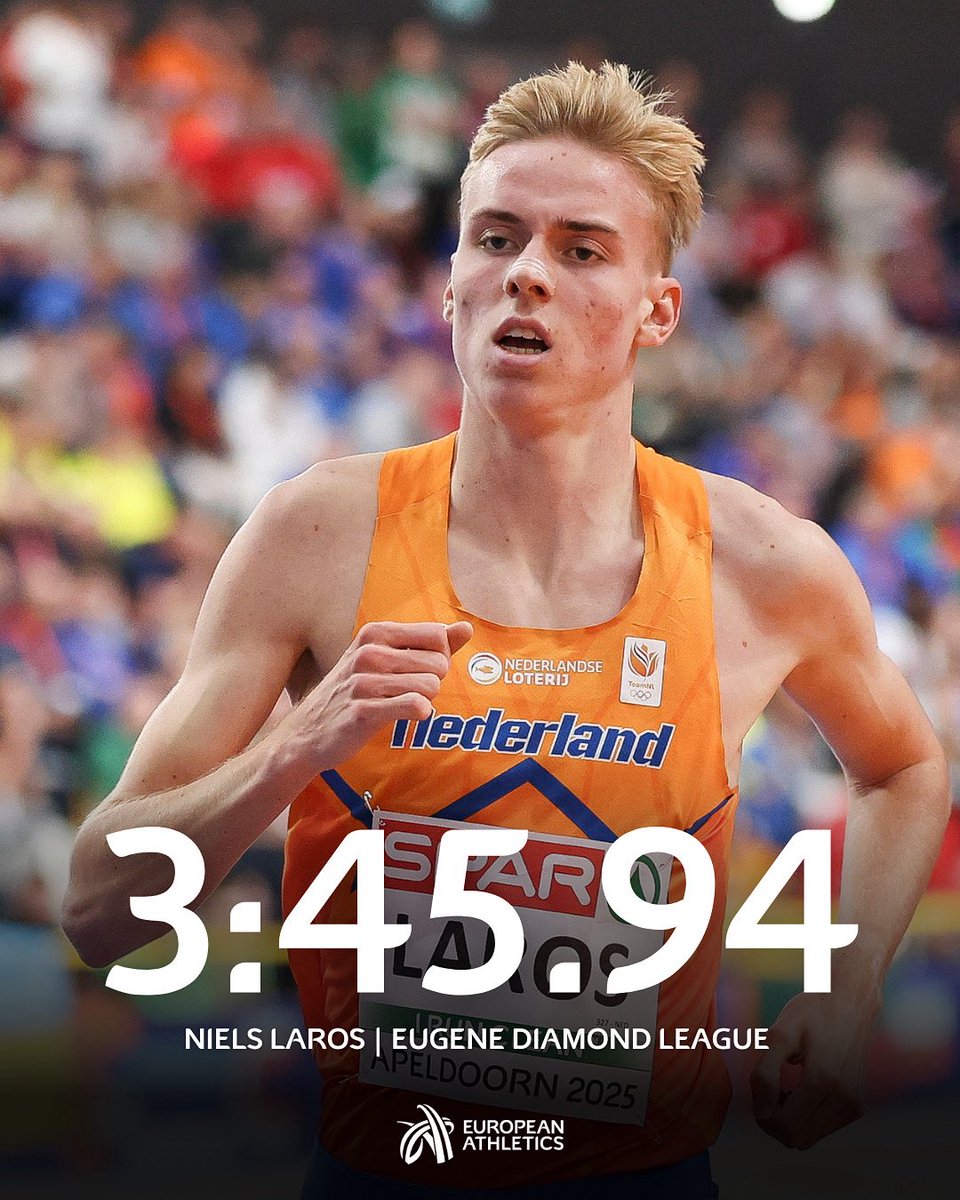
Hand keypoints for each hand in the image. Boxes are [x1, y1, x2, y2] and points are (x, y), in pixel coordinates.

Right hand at [277, 620, 472, 775]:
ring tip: (400, 705)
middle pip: (439, 663)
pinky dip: (419, 713)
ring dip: (425, 701)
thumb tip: (466, 628)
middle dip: (432, 682)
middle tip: (406, 693)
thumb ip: (430, 642)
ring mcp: (363, 681)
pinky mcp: (363, 711)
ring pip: (430, 686)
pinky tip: (406, 715)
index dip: (438, 658)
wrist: (307, 733)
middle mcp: (368, 651)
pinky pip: (414, 706)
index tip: (418, 671)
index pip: (438, 636)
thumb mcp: (387, 658)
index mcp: (375, 632)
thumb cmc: (355, 692)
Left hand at [750, 991, 871, 1149]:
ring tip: (785, 1087)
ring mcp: (853, 1105)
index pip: (783, 1126)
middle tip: (770, 1087)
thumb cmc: (811, 1013)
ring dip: (788, 1120)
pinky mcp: (856, 1107)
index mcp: (824, 1081)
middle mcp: (844, 1099)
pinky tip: (800, 1090)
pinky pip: (820, 1130)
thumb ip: (765, 1074)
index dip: (761, 1111)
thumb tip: (762, 1112)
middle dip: (773, 1119)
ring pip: (807, 1139)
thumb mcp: (779, 1034)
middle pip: (794, 1139)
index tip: (760, 1084)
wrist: (849, 1002)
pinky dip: (804, 1118)